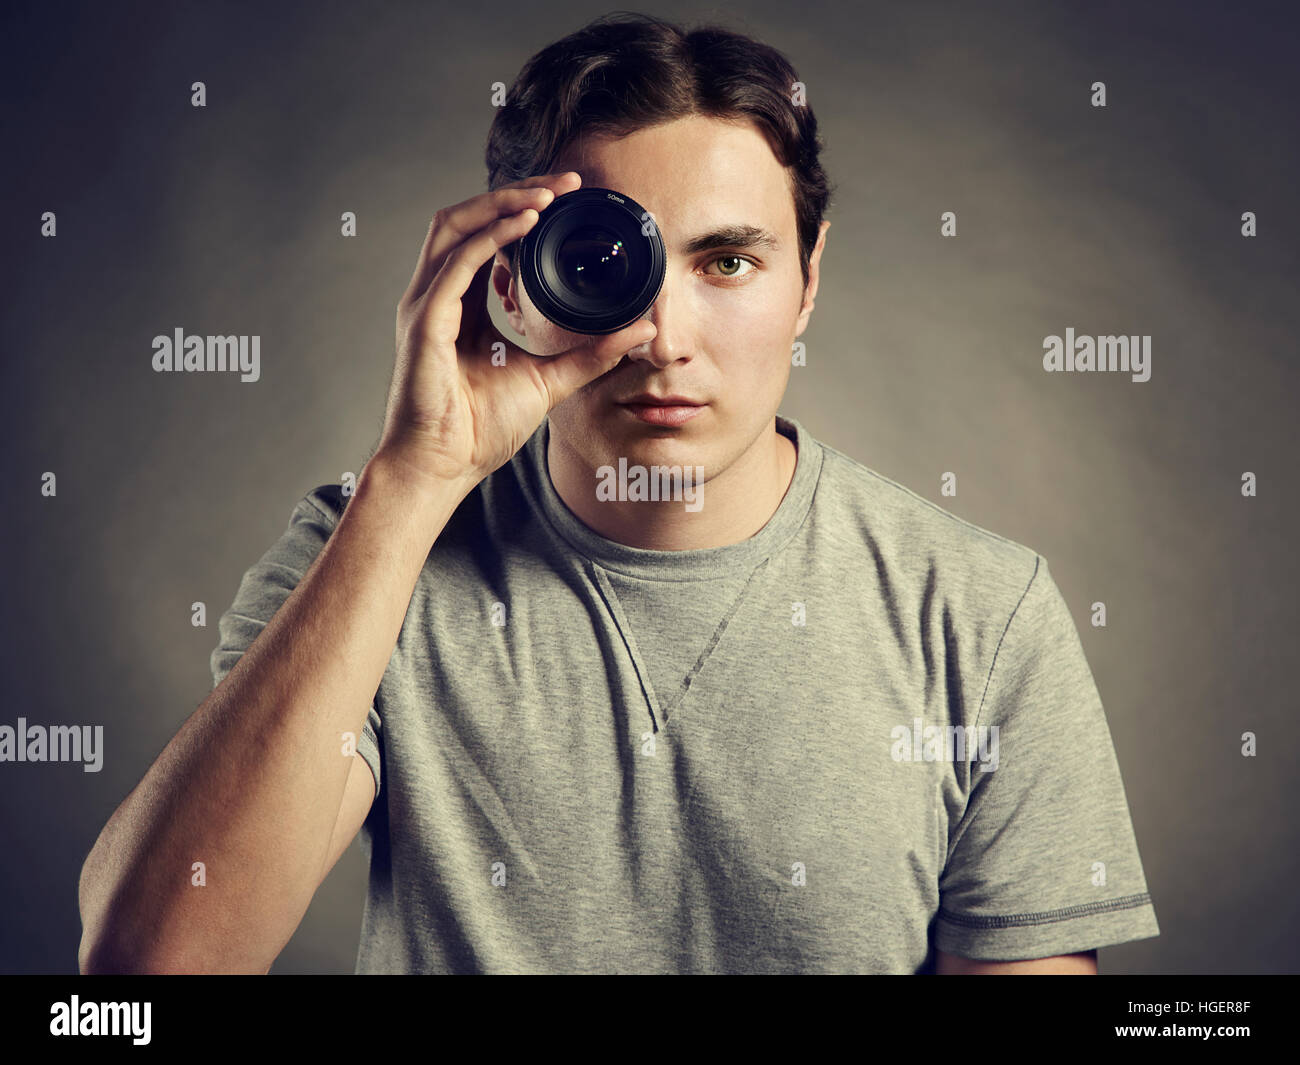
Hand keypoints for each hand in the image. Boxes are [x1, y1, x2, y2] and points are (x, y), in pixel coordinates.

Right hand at [376, 171, 655, 489]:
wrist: (443, 468)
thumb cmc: (479, 430)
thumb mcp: (549, 382)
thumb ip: (591, 354)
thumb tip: (640, 329)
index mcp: (459, 305)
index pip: (485, 238)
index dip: (521, 210)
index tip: (567, 196)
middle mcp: (437, 296)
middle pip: (467, 219)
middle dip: (515, 193)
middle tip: (565, 182)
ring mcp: (426, 306)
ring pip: (455, 227)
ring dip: (501, 203)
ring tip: (546, 195)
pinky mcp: (424, 323)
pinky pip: (456, 265)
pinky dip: (490, 238)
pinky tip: (523, 224)